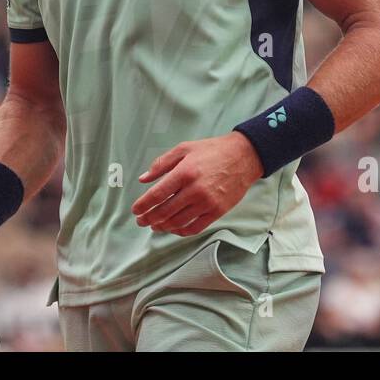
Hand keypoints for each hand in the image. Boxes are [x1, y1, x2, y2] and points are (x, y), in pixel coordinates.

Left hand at [131, 133, 263, 236]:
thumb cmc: (213, 150)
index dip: (143, 205)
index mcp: (184, 172)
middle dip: (149, 218)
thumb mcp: (184, 148)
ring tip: (155, 225)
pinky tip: (174, 229)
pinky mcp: (217, 211)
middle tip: (141, 221)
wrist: (243, 157)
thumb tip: (144, 179)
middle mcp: (194, 190)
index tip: (135, 210)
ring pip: (178, 222)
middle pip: (165, 211)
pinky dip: (181, 231)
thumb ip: (161, 164)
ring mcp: (207, 203)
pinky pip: (195, 227)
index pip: (157, 195)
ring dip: (163, 226)